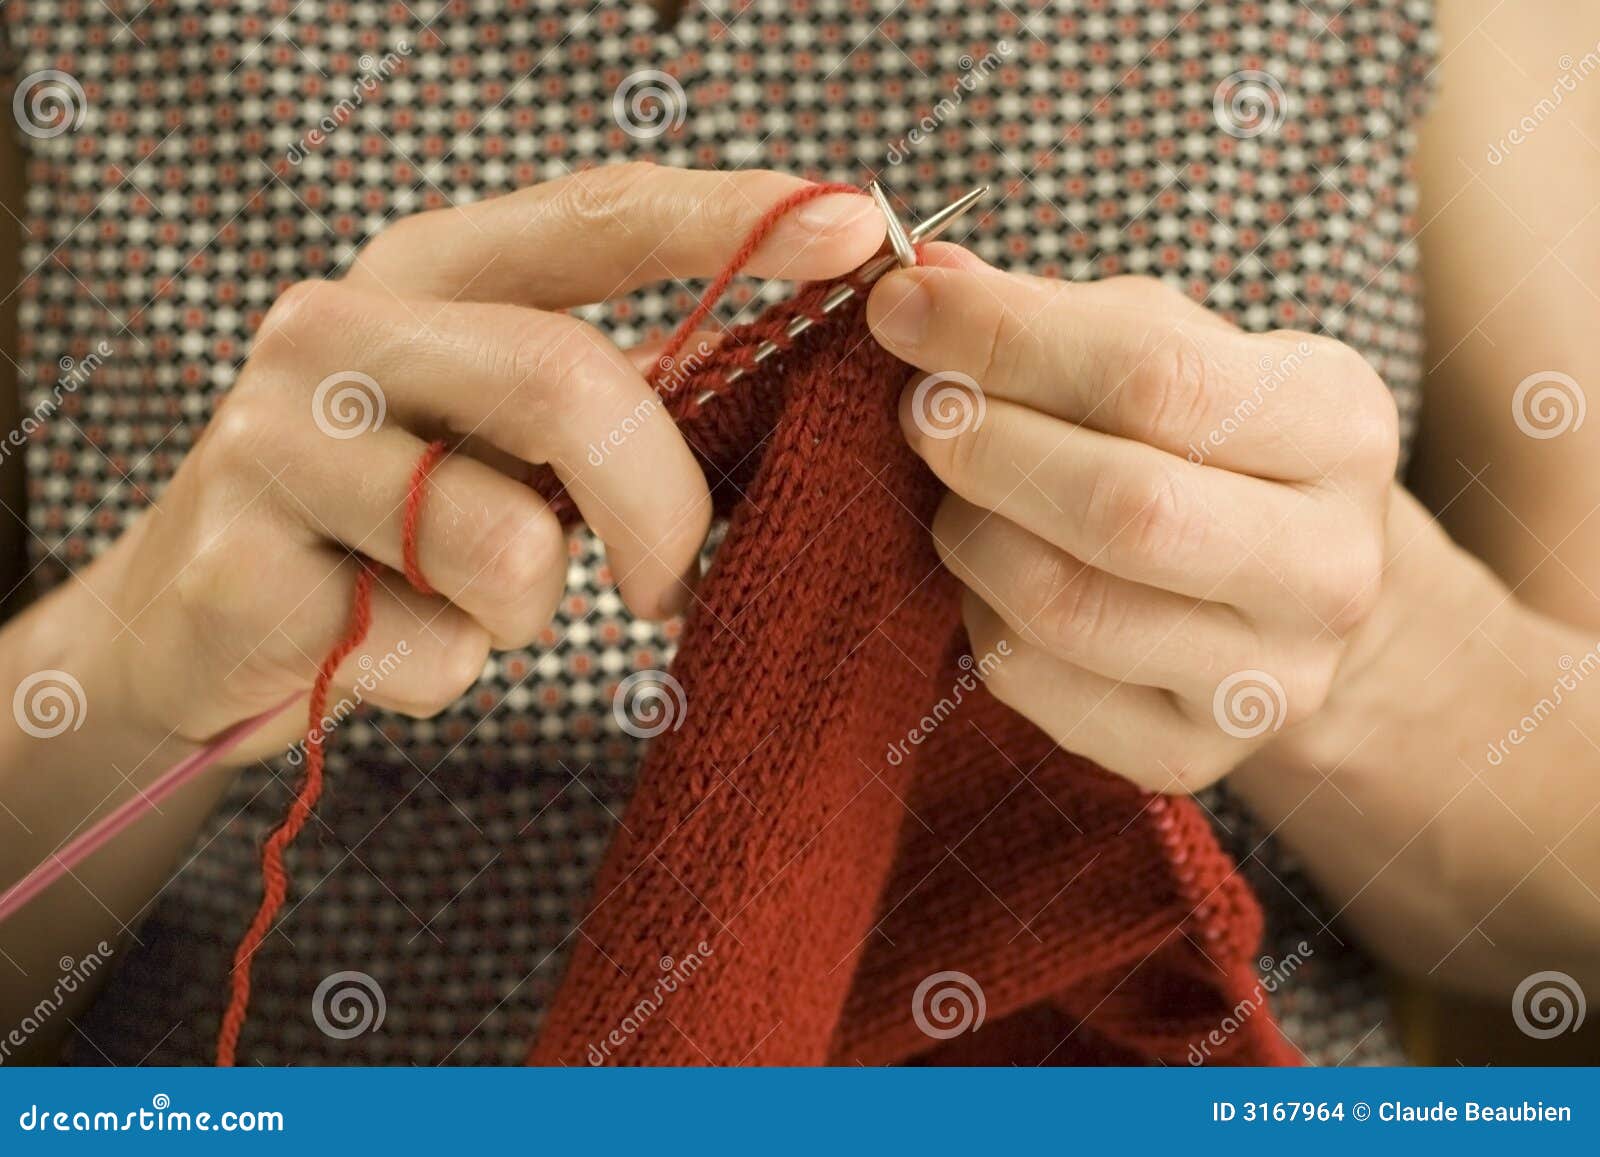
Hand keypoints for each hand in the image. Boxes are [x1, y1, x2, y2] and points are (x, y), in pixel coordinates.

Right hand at [70, 164, 883, 751]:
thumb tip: (778, 376)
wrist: (187, 627)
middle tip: (672, 586)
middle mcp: (338, 331)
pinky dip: (445, 675)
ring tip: (466, 604)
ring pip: (505, 545)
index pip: (596, 216)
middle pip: (567, 383)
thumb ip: (603, 395)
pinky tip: (377, 645)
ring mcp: (273, 443)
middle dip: (660, 511)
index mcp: (426, 277)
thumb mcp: (490, 434)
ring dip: (528, 613)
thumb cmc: (381, 523)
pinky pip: (430, 649)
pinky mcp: (238, 568)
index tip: (855, 231)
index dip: (732, 220)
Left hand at [866, 245, 1398, 792]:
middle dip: (985, 446)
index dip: (1006, 339)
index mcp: (1340, 426)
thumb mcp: (1168, 347)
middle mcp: (1327, 566)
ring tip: (957, 489)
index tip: (902, 308)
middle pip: (1123, 508)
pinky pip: (1031, 680)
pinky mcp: (1188, 755)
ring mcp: (1266, 680)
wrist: (1291, 591)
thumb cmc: (1211, 444)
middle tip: (918, 408)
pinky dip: (979, 612)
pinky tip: (994, 571)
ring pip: (1065, 608)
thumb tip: (924, 282)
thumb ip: (1053, 314)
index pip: (1158, 377)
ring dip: (972, 531)